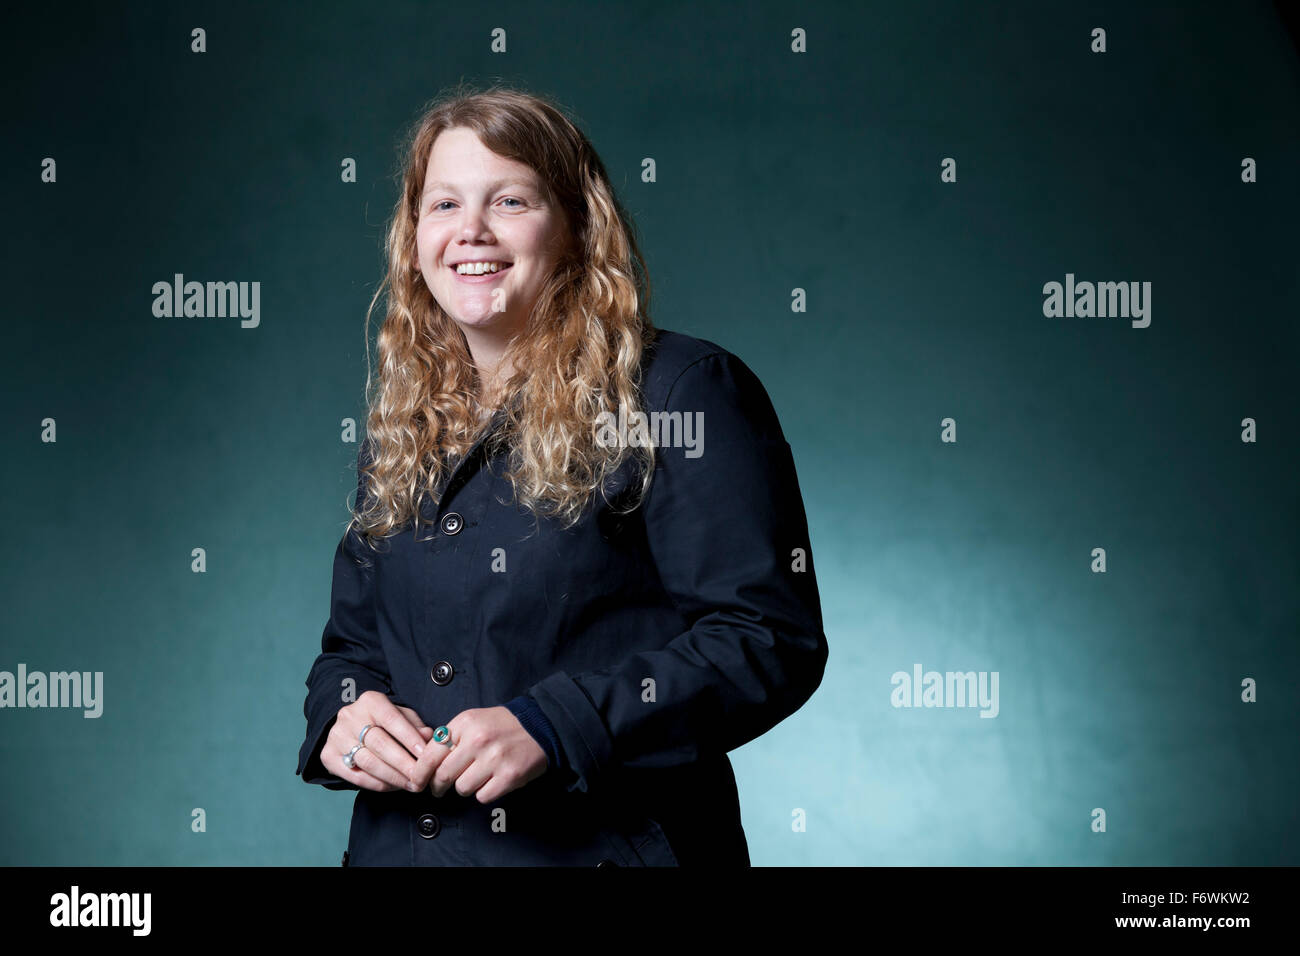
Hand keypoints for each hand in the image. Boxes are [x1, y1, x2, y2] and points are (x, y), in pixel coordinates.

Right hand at [320, 690, 435, 791]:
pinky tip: (393, 787)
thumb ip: (415, 725)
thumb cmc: (383, 721)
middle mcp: (350, 717)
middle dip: (403, 764)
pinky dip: (377, 784)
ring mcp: (336, 736)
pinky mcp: (328, 756)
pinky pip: (355, 776)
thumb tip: (430, 738)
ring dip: (393, 777)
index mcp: (370, 701)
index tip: (426, 756)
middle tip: (421, 778)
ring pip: (368, 762)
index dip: (410, 739)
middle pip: (380, 744)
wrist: (349, 726)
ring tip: (411, 785)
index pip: (392, 719)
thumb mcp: (400, 715)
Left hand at [408, 706, 547, 803]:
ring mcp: (494, 758)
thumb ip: (449, 737)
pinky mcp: (509, 776)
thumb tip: (424, 762)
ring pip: (462, 788)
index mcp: (465, 723)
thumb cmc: (502, 726)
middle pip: (444, 775)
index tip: (416, 782)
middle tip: (440, 788)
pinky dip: (484, 793)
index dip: (420, 773)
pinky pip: (482, 796)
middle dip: (439, 785)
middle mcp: (478, 740)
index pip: (431, 753)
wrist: (539, 726)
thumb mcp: (472, 720)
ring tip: (475, 777)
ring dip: (465, 787)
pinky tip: (490, 781)